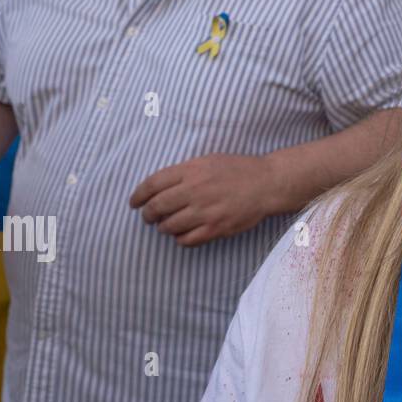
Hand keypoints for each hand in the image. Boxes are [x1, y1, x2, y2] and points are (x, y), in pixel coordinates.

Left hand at [130, 153, 274, 246]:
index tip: (134, 203)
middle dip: (148, 214)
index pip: (152, 184)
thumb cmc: (238, 170)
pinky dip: (180, 238)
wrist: (267, 183)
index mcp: (192, 170)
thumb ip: (184, 172)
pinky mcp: (215, 228)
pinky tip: (184, 233)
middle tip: (148, 216)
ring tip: (167, 225)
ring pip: (168, 226)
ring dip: (163, 227)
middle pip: (156, 207)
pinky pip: (186, 240)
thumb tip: (158, 187)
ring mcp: (205, 211)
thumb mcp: (208, 161)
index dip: (138, 196)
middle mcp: (195, 190)